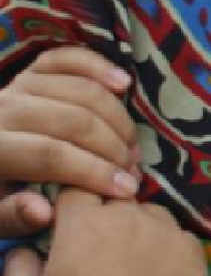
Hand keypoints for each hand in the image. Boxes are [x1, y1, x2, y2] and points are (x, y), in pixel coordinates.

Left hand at [0, 47, 140, 221]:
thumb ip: (14, 217)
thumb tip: (44, 211)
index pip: (49, 155)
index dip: (93, 172)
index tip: (127, 190)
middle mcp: (1, 110)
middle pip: (72, 120)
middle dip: (112, 147)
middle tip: (133, 171)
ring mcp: (17, 86)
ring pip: (80, 91)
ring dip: (117, 119)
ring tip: (132, 147)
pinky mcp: (30, 71)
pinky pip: (67, 59)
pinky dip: (98, 67)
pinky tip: (123, 84)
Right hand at [3, 190, 210, 275]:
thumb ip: (17, 262)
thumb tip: (29, 247)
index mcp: (85, 222)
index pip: (74, 189)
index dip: (67, 208)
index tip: (63, 232)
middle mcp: (131, 218)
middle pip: (114, 200)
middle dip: (101, 217)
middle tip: (93, 256)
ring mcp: (170, 235)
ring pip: (149, 214)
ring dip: (136, 228)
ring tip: (125, 265)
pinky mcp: (197, 256)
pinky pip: (177, 237)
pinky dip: (165, 248)